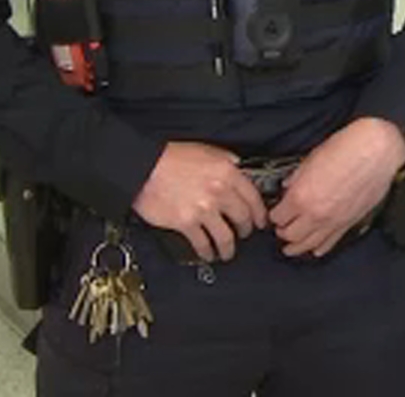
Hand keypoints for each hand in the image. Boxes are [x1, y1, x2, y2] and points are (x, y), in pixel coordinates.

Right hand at [130, 141, 269, 261]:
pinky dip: (207, 252)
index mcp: (227, 172)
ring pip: (226, 236)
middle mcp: (219, 191)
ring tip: (228, 251)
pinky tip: (208, 254)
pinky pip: (203, 243)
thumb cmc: (171, 157)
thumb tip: (239, 168)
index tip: (261, 221)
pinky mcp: (186, 223)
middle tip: (245, 234)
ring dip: (229, 247)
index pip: (253, 198)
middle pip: (243, 218)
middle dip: (246, 230)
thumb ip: (226, 160)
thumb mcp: (206, 150)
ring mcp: (203, 209)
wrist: (144, 167)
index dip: (260, 213)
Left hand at [272, 117, 404, 257]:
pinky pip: (330, 243)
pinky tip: (315, 249)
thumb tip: (290, 184)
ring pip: (308, 244)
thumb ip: (298, 176)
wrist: (377, 150)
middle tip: (280, 228)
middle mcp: (315, 214)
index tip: (275, 212)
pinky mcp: (349, 223)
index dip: (274, 214)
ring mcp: (333, 221)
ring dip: (296, 247)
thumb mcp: (312, 158)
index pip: (278, 217)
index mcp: (301, 196)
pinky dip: (320, 248)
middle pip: (290, 235)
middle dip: (282, 232)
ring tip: (290, 247)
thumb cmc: (348, 148)